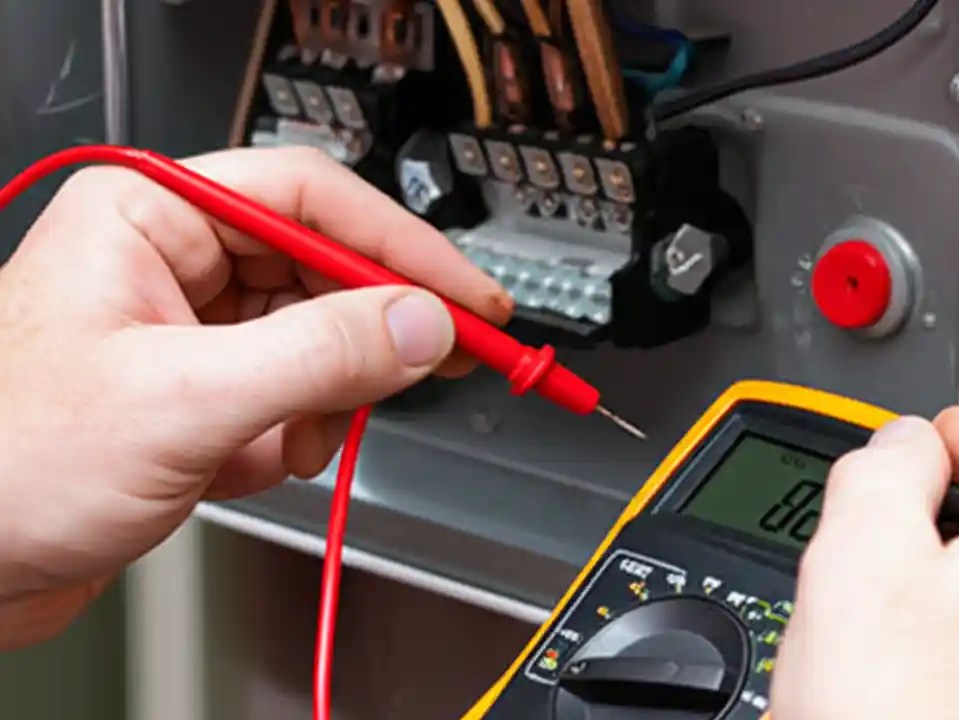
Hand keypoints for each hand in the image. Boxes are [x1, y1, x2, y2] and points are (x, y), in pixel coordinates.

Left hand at [0, 146, 510, 647]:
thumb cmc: (5, 464)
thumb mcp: (181, 402)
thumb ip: (317, 356)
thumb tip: (418, 325)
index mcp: (151, 216)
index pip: (311, 198)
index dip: (403, 248)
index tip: (469, 300)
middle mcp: (172, 259)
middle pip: (323, 267)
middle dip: (367, 335)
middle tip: (433, 365)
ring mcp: (188, 326)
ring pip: (317, 336)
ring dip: (327, 398)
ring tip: (294, 441)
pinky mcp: (202, 388)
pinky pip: (293, 389)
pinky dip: (296, 433)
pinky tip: (260, 460)